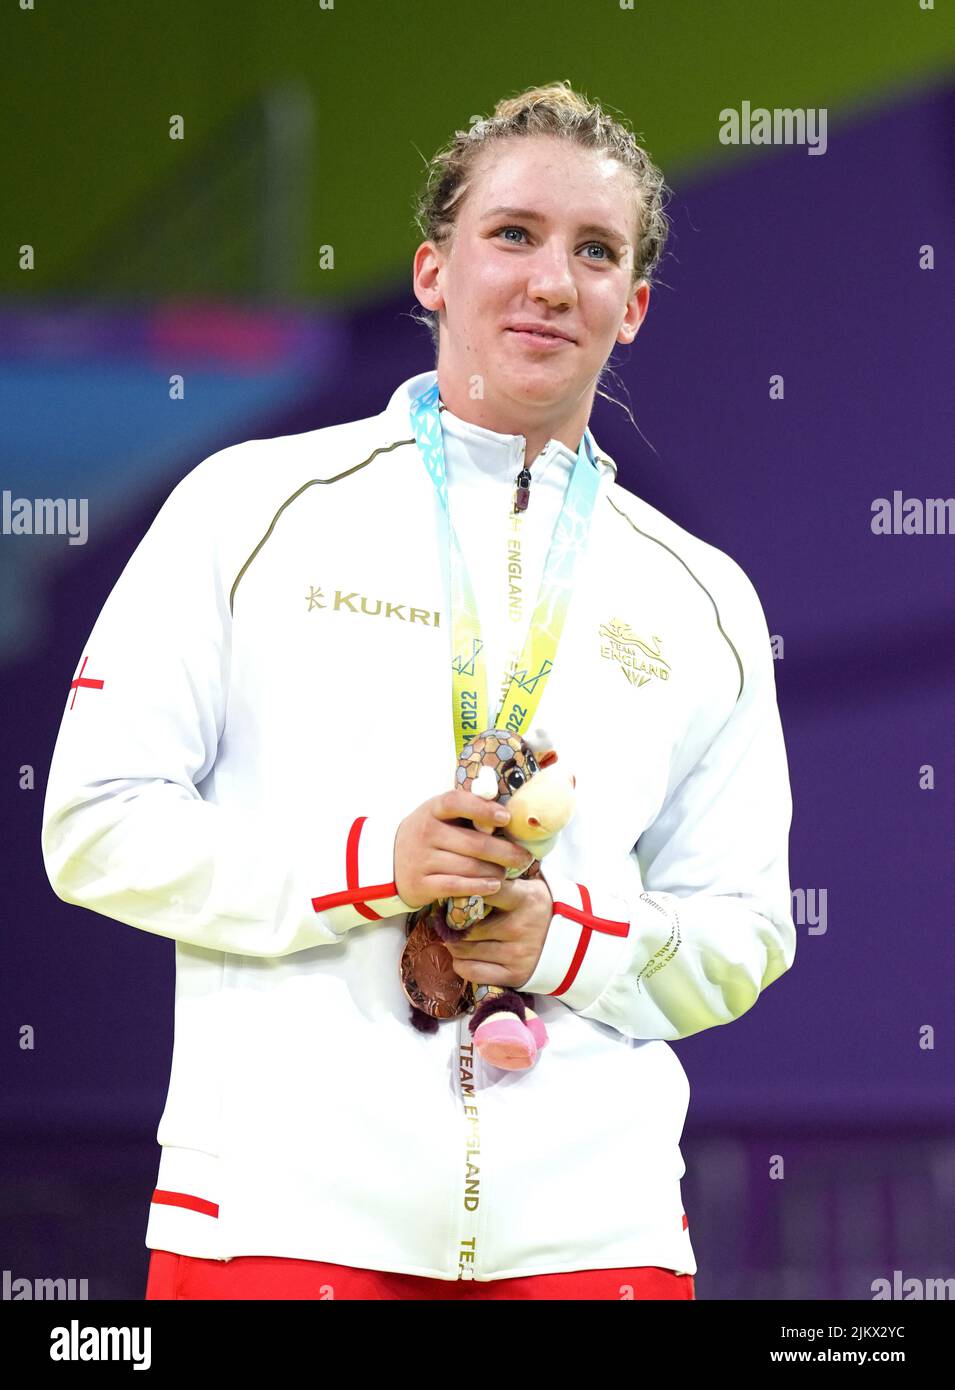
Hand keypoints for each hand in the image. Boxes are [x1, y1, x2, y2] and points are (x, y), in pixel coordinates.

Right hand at [394, 788, 534, 910]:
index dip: (482, 808)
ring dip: (495, 871)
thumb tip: (507, 815)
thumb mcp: (440, 816)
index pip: (456, 802)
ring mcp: (421, 859)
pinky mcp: (421, 884)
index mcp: (432, 809)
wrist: (390, 861)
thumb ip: (467, 812)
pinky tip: (494, 885)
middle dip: (505, 852)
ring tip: (508, 872)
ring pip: (468, 867)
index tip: (506, 818)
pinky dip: (478, 887)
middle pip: (473, 843)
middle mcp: (425, 832)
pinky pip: (456, 886)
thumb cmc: (429, 834)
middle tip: (524, 858)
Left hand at [444, 876, 553, 988]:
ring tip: (456, 937)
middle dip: (451, 924)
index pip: (482, 891)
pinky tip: (466, 956)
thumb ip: (500, 879)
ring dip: (454, 944)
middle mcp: (520, 927)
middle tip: (448, 921)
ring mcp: (517, 954)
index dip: (463, 892)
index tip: (454, 894)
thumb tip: (465, 873)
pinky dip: (462, 964)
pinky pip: (472, 972)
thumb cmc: (539, 909)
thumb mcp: (528, 886)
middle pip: (466, 926)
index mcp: (524, 898)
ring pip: (464, 950)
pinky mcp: (514, 975)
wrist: (573, 942)